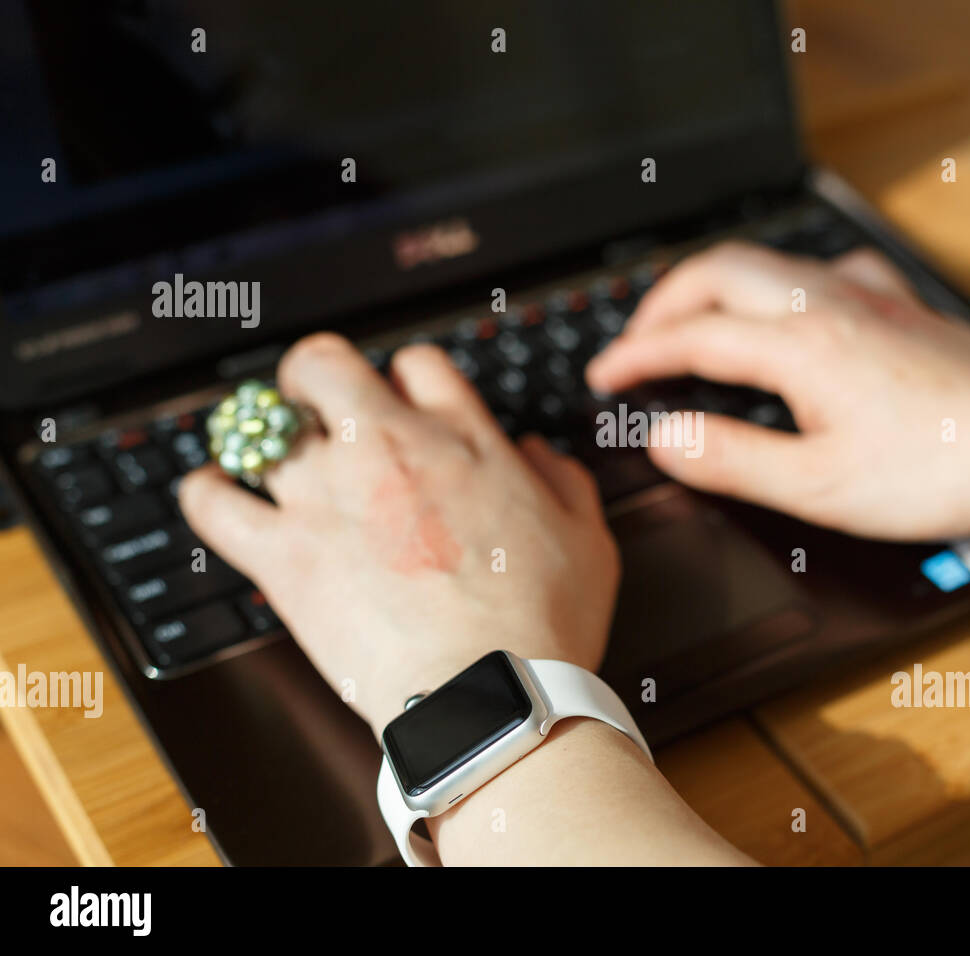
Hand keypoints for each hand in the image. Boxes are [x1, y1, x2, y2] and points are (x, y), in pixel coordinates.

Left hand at [180, 333, 618, 733]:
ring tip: (270, 454)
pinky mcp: (285, 554)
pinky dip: (207, 491)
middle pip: (323, 363)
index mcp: (463, 438)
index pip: (416, 363)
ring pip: (262, 424)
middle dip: (318, 375)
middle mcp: (387, 449)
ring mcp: (328, 496)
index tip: (405, 405)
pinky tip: (218, 492)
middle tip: (323, 406)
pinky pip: (213, 502)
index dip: (408, 378)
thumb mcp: (588, 538)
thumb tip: (535, 455)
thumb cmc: (543, 623)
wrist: (489, 694)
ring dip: (264, 434)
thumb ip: (562, 480)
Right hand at [586, 241, 969, 539]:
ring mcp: (869, 298)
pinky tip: (792, 308)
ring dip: (715, 287)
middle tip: (636, 342)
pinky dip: (781, 283)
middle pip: (719, 272)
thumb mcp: (819, 486)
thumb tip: (667, 439)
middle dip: (663, 302)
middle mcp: (830, 306)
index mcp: (802, 347)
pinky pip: (822, 270)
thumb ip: (732, 459)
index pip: (692, 337)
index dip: (637, 356)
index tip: (606, 377)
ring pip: (769, 263)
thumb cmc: (941, 471)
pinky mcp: (900, 306)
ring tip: (693, 323)